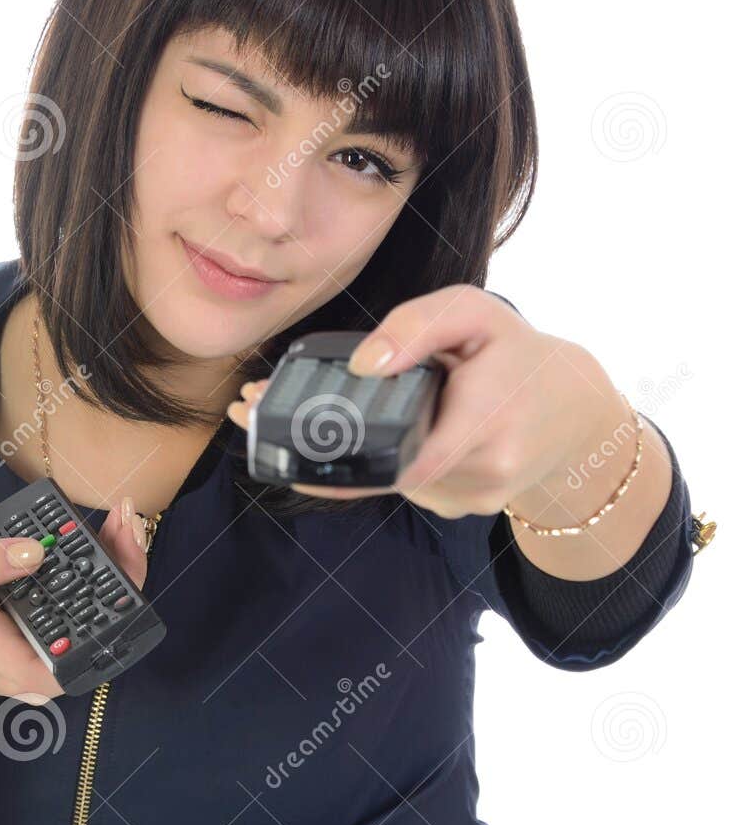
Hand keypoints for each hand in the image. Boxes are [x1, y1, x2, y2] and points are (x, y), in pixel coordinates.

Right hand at [0, 503, 148, 702]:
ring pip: (102, 612)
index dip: (117, 602)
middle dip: (122, 568)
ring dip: (114, 563)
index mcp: (28, 666)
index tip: (121, 555)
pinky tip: (104, 534)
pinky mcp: (55, 632)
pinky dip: (96, 568)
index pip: (93, 644)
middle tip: (125, 520)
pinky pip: (85, 603)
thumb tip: (35, 550)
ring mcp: (56, 650)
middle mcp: (52, 666)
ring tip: (121, 519)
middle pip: (108, 623)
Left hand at [226, 285, 620, 518]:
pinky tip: (354, 433)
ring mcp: (469, 501)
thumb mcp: (478, 315)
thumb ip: (420, 326)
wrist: (576, 415)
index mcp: (486, 425)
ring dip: (338, 453)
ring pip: (387, 478)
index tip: (280, 434)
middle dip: (313, 444)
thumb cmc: (520, 357)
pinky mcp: (459, 509)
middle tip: (248, 410)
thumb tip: (361, 365)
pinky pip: (404, 483)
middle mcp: (479, 475)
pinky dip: (376, 460)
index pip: (401, 457)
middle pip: (378, 468)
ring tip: (285, 414)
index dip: (337, 458)